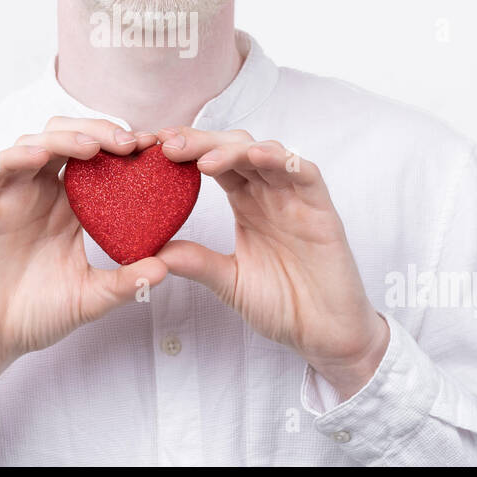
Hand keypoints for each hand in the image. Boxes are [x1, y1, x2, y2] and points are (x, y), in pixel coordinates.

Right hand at [0, 118, 166, 420]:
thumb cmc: (35, 316)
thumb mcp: (89, 298)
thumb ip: (125, 283)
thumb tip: (167, 268)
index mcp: (70, 205)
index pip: (98, 158)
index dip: (124, 147)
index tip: (157, 148)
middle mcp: (40, 190)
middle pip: (68, 137)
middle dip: (100, 131)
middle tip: (131, 143)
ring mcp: (9, 193)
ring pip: (34, 142)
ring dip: (64, 138)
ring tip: (95, 148)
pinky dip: (16, 156)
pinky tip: (40, 157)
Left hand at [154, 128, 389, 399]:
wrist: (325, 335)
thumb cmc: (284, 305)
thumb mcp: (229, 281)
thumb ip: (196, 262)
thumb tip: (151, 251)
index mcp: (247, 203)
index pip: (214, 163)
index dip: (187, 150)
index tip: (153, 147)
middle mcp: (270, 193)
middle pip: (235, 149)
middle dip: (201, 141)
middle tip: (168, 146)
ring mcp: (296, 198)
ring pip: (265, 152)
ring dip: (234, 148)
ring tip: (204, 159)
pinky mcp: (321, 209)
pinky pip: (304, 172)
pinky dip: (281, 159)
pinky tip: (256, 156)